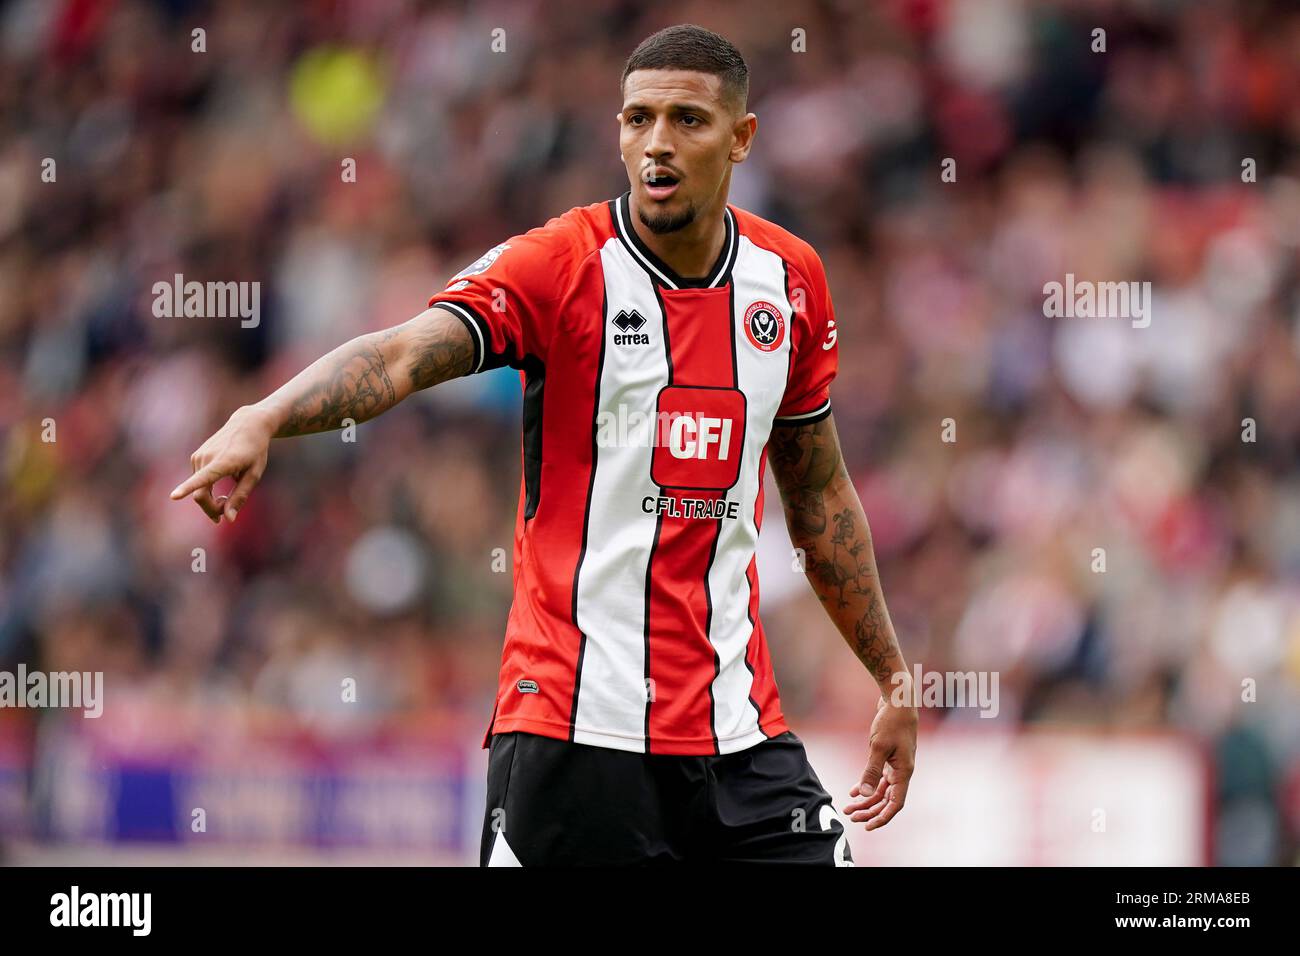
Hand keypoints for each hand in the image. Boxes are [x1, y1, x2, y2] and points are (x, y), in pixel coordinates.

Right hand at [169, 405, 274, 523]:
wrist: (248, 424)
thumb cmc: (255, 451)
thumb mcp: (254, 474)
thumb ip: (240, 496)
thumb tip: (228, 519)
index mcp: (223, 463)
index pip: (204, 478)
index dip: (187, 488)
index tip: (174, 496)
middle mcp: (207, 458)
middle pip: (200, 495)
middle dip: (211, 509)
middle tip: (224, 516)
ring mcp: (198, 456)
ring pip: (197, 490)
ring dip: (210, 500)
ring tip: (226, 497)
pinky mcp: (195, 456)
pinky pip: (197, 482)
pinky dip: (206, 489)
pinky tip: (219, 483)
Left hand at [843, 696, 916, 829]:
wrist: (897, 700)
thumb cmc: (891, 722)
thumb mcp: (878, 747)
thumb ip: (871, 772)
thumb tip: (865, 795)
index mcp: (904, 772)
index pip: (895, 804)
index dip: (882, 817)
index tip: (867, 827)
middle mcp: (902, 771)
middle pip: (886, 800)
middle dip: (869, 810)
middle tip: (851, 816)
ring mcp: (896, 764)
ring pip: (881, 790)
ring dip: (866, 799)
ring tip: (849, 807)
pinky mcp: (889, 756)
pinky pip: (878, 777)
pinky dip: (867, 785)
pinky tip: (853, 790)